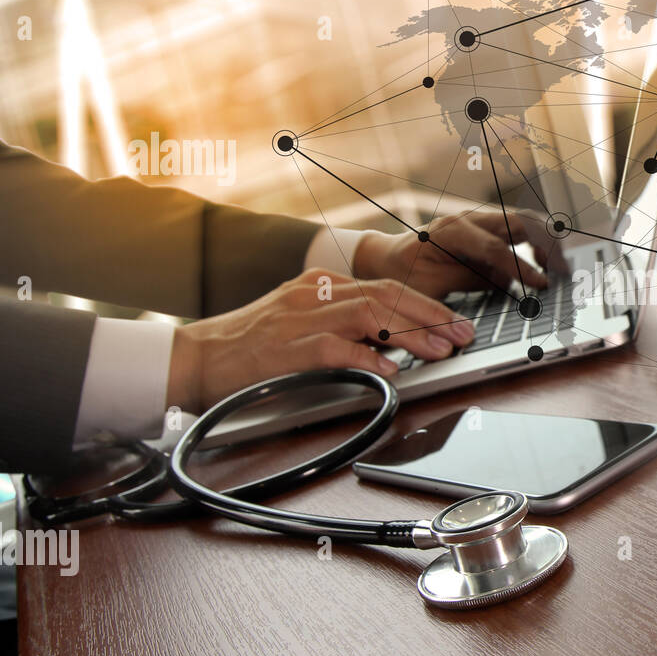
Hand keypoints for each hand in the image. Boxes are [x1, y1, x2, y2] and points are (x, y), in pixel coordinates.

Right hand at [166, 269, 474, 411]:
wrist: (194, 358)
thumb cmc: (249, 348)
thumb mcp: (301, 323)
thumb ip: (343, 327)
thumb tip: (394, 346)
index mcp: (321, 284)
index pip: (387, 286)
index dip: (427, 305)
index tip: (455, 322)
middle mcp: (315, 293)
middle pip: (388, 295)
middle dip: (432, 316)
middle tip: (462, 335)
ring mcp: (301, 318)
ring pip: (372, 315)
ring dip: (413, 335)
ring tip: (440, 352)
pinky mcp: (287, 348)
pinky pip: (337, 349)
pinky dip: (369, 359)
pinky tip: (392, 371)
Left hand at [352, 210, 548, 298]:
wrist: (386, 258)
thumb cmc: (404, 276)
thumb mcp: (429, 287)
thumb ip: (467, 282)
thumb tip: (506, 285)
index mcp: (451, 232)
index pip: (496, 248)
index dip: (522, 268)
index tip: (542, 285)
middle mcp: (467, 219)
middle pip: (520, 221)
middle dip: (546, 244)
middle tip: (563, 271)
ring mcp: (477, 220)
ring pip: (524, 220)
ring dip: (545, 240)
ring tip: (559, 267)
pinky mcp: (484, 228)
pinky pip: (517, 229)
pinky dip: (535, 242)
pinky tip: (542, 264)